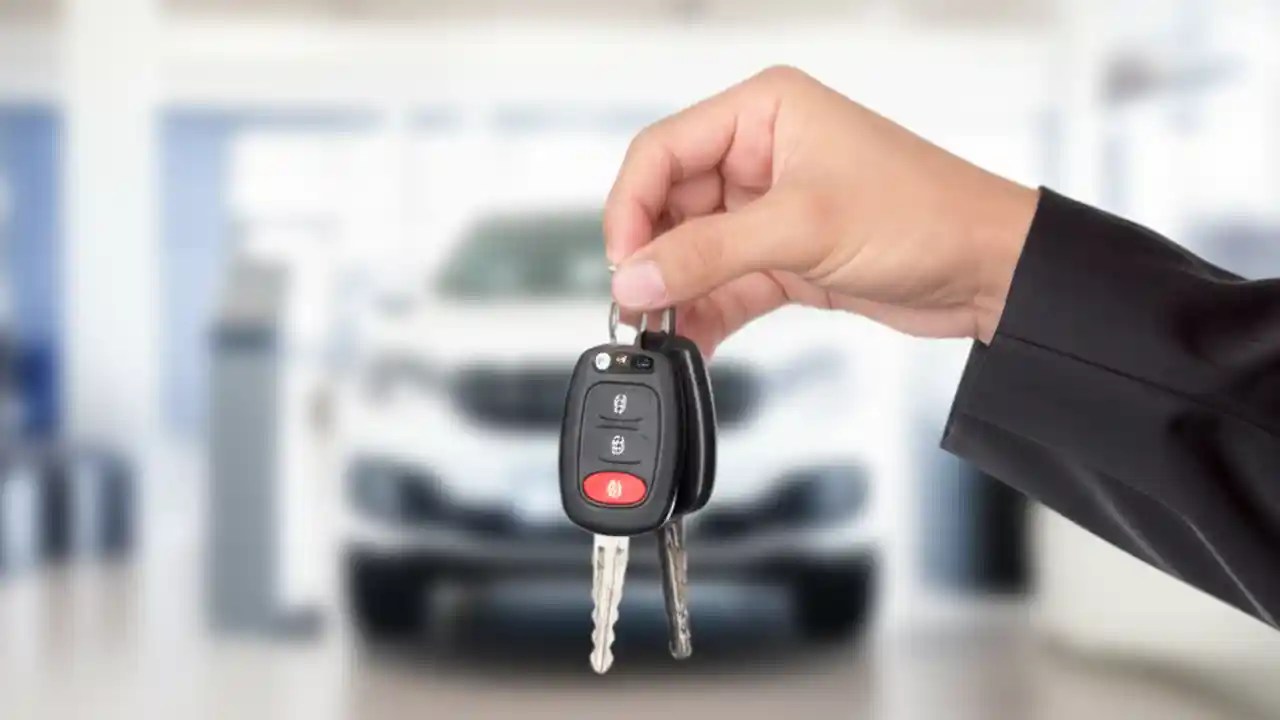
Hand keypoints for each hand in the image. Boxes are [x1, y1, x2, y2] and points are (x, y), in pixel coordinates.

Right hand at [605, 66, 1038, 354]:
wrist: (989, 271)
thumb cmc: (926, 214)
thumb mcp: (803, 228)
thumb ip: (708, 254)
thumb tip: (636, 277)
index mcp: (764, 112)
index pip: (663, 151)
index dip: (632, 207)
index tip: (624, 262)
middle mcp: (761, 153)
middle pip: (670, 204)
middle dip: (652, 258)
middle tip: (637, 305)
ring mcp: (770, 207)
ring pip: (693, 250)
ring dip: (677, 291)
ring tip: (663, 330)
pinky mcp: (784, 255)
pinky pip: (723, 283)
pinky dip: (707, 312)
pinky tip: (694, 339)